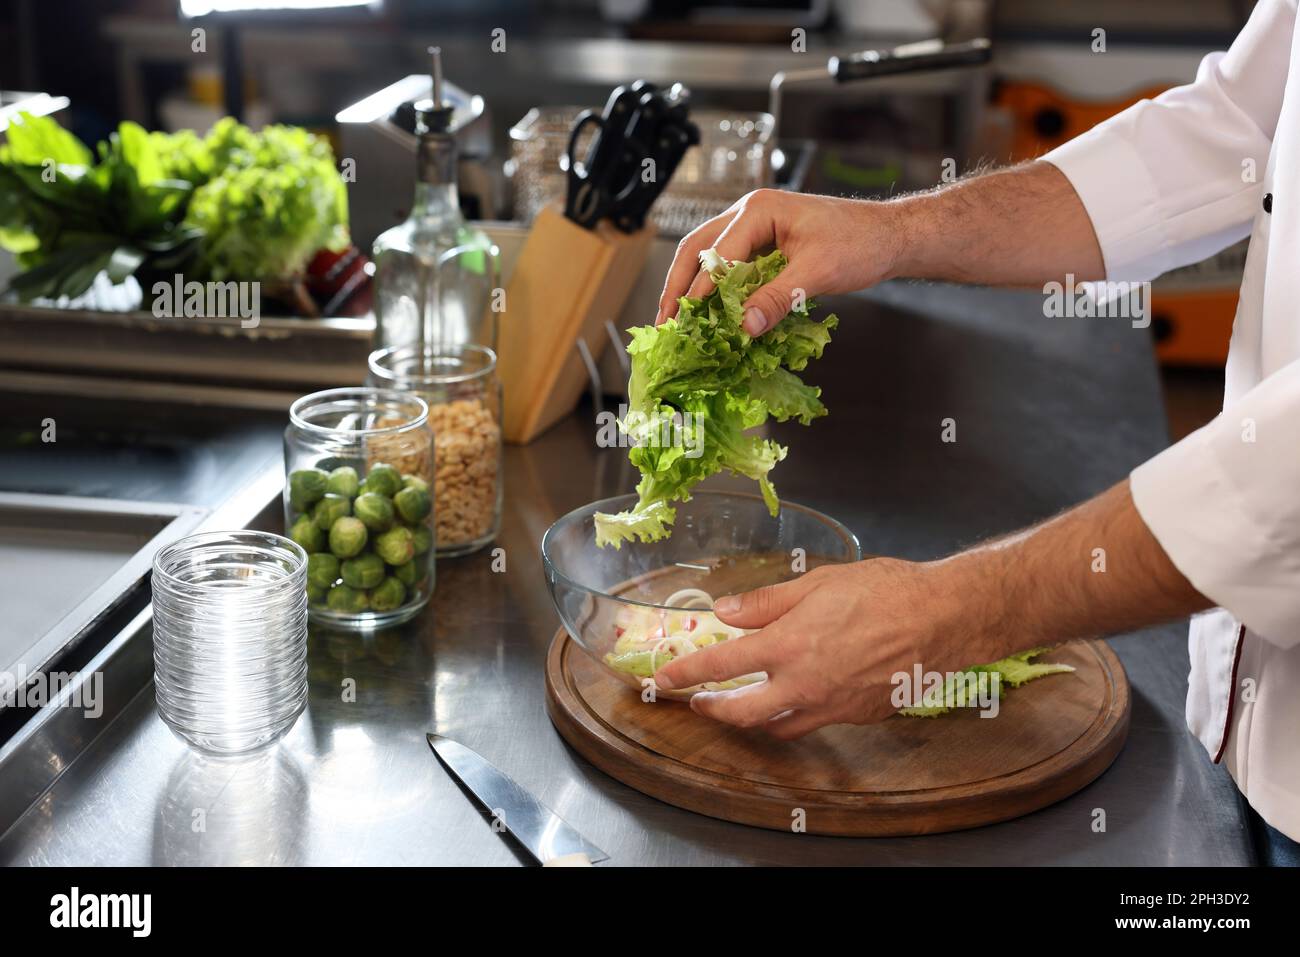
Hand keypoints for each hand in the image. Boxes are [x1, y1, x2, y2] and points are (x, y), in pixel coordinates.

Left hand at [652, 558, 1004, 738]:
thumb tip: (725, 611)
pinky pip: (816, 722)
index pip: (720, 665)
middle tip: (698, 701)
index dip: (686, 672)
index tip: (664, 677)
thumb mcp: (817, 583)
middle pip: (741, 714)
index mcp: (789, 645)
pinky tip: (798, 695)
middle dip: (712, 711)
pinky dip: (796, 713)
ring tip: (742, 704)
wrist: (943, 618)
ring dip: (753, 719)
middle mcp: (805, 684)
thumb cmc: (885, 591)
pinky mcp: (857, 716)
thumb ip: (766, 601)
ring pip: (779, 727)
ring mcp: (832, 706)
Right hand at [655, 189, 903, 333]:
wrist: (889, 236)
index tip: (687, 322)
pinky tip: (709, 312)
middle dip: (679, 286)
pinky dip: (714, 289)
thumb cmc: (860, 243)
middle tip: (665, 322)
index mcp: (759, 210)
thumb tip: (744, 327)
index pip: (717, 252)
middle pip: (697, 248)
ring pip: (708, 255)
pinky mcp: (764, 244)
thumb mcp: (817, 273)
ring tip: (677, 320)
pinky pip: (729, 265)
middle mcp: (749, 212)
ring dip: (691, 287)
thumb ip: (779, 298)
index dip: (700, 290)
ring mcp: (754, 227)